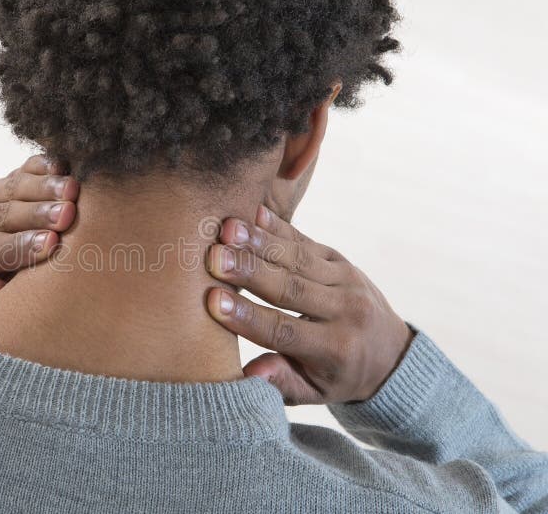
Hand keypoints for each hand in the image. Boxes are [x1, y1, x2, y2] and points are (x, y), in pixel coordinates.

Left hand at [0, 155, 78, 308]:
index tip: (51, 244)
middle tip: (66, 215)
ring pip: (15, 185)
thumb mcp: (0, 306)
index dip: (22, 246)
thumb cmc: (11, 289)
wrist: (1, 259)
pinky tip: (67, 168)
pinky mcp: (11, 176)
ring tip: (72, 189)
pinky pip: (28, 166)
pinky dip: (47, 165)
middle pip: (4, 214)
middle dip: (37, 214)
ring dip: (46, 187)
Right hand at [205, 205, 413, 404]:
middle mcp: (345, 311)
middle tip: (214, 258)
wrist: (390, 353)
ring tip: (226, 229)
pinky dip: (277, 227)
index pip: (283, 330)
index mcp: (335, 349)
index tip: (212, 301)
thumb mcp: (313, 391)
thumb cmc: (338, 376)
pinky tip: (250, 212)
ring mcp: (346, 280)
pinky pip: (305, 241)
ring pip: (297, 258)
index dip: (246, 316)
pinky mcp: (340, 259)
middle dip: (249, 271)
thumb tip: (250, 374)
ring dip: (259, 242)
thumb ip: (282, 382)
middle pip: (290, 287)